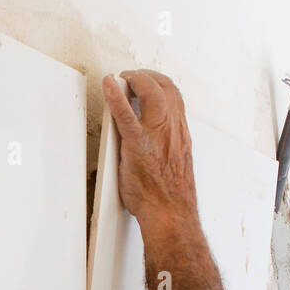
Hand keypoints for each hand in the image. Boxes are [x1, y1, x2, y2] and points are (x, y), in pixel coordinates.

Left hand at [101, 70, 198, 232]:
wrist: (170, 214)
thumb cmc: (170, 199)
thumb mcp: (174, 165)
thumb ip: (165, 148)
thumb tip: (153, 144)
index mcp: (181, 134)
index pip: (176, 97)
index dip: (161, 84)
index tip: (149, 82)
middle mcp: (172, 130)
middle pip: (166, 87)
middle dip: (148, 75)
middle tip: (132, 76)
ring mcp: (157, 135)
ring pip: (151, 92)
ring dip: (135, 79)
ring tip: (121, 79)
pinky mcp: (139, 144)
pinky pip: (126, 114)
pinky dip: (116, 95)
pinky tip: (108, 84)